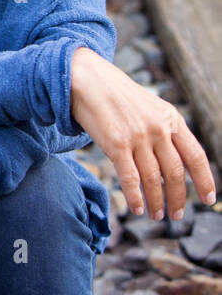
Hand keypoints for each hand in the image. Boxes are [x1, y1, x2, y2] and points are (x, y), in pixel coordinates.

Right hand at [69, 46, 215, 219]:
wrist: (86, 78)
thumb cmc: (116, 95)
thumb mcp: (150, 107)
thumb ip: (164, 130)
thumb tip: (173, 162)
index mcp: (172, 119)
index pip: (196, 156)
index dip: (205, 181)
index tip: (208, 199)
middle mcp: (158, 128)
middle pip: (175, 172)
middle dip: (178, 198)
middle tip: (177, 216)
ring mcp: (138, 136)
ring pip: (154, 179)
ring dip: (156, 201)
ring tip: (156, 215)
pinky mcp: (116, 143)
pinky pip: (130, 177)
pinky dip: (135, 196)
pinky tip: (136, 208)